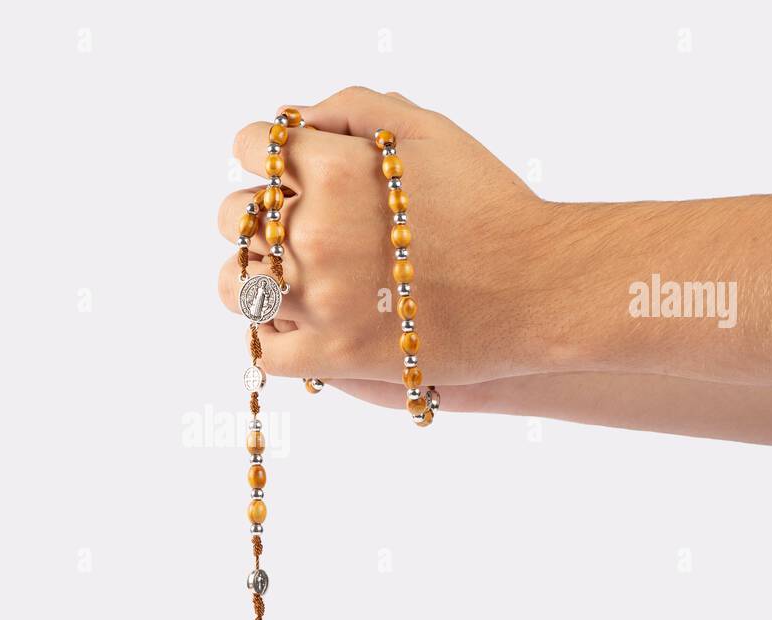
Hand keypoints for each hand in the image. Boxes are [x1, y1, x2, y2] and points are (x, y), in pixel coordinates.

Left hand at [217, 86, 551, 386]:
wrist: (537, 288)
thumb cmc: (489, 205)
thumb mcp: (428, 131)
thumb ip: (352, 109)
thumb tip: (292, 119)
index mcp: (333, 169)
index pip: (249, 146)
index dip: (264, 153)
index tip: (283, 170)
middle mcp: (313, 233)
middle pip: (234, 217)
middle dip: (259, 215)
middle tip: (291, 228)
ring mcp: (317, 300)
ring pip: (234, 288)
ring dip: (251, 279)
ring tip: (284, 280)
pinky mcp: (331, 357)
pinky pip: (265, 350)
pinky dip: (274, 336)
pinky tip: (298, 324)